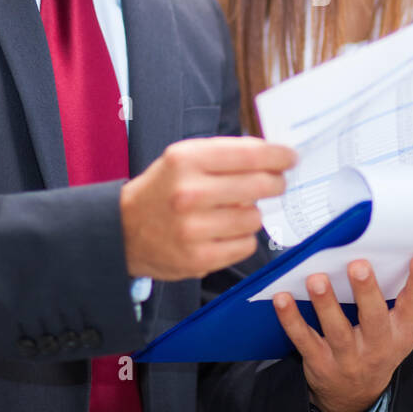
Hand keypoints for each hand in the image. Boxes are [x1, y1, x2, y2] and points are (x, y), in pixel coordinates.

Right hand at [120, 136, 294, 280]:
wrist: (122, 231)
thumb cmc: (161, 190)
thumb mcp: (183, 158)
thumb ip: (224, 153)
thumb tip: (271, 153)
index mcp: (186, 160)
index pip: (249, 154)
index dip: (278, 156)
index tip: (290, 158)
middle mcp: (189, 193)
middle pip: (259, 185)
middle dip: (275, 183)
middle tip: (277, 183)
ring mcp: (194, 229)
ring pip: (255, 218)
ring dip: (252, 214)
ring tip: (235, 212)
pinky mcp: (199, 259)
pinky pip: (246, 245)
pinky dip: (242, 238)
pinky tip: (225, 232)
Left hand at [273, 253, 412, 411]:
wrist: (354, 393)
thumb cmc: (387, 347)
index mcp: (402, 331)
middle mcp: (376, 342)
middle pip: (373, 317)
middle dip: (366, 291)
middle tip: (358, 265)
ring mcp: (345, 353)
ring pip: (335, 328)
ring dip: (325, 303)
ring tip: (317, 278)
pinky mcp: (317, 359)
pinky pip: (303, 339)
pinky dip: (291, 319)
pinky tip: (281, 298)